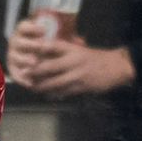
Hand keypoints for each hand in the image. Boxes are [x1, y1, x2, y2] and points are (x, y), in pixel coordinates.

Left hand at [7, 18, 133, 97]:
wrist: (117, 67)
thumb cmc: (97, 57)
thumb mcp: (82, 49)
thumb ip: (66, 49)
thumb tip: (47, 48)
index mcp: (74, 49)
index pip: (53, 46)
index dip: (39, 48)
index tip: (27, 52)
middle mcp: (74, 61)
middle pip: (49, 67)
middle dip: (35, 71)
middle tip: (24, 74)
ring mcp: (77, 75)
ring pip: (54, 83)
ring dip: (42, 86)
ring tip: (33, 88)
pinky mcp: (81, 87)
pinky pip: (63, 92)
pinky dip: (54, 94)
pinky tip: (47, 95)